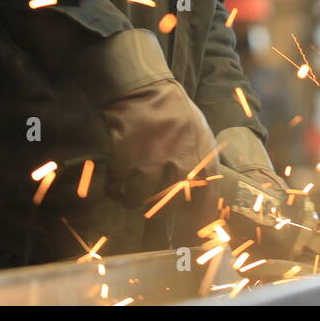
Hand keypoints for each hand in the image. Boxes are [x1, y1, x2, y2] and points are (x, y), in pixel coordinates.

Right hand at [100, 77, 219, 209]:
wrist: (146, 92)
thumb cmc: (177, 112)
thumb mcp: (202, 135)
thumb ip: (205, 163)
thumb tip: (206, 190)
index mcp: (199, 163)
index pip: (204, 204)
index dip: (196, 221)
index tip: (187, 228)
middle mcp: (177, 169)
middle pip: (167, 208)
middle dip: (158, 207)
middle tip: (152, 199)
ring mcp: (149, 167)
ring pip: (136, 201)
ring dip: (131, 199)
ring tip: (129, 192)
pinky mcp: (124, 163)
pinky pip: (115, 190)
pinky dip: (113, 190)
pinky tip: (116, 184)